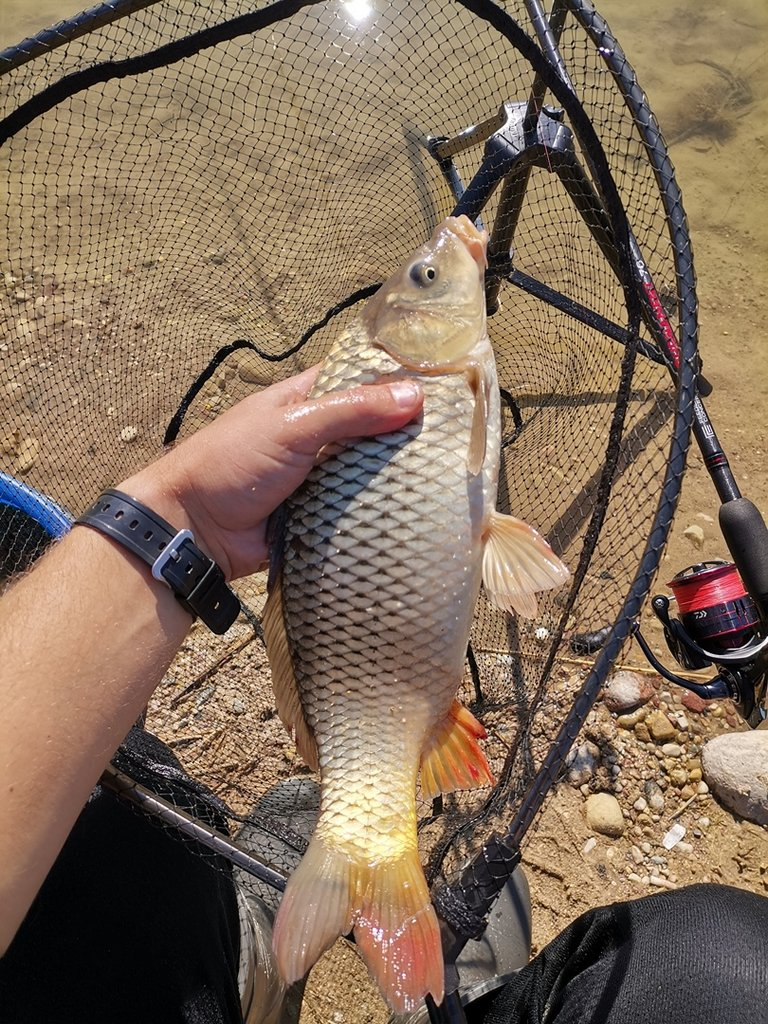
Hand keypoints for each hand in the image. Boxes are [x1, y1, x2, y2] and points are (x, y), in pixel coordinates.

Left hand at [121, 368, 422, 580]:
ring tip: (452, 476)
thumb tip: (414, 395)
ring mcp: (322, 477)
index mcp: (307, 400)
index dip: (399, 381)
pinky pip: (361, 509)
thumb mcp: (293, 425)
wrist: (195, 529)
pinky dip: (382, 511)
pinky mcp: (323, 515)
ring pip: (371, 472)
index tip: (447, 388)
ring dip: (399, 476)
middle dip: (408, 434)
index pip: (362, 379)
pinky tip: (421, 511)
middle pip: (374, 429)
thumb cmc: (232, 461)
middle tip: (458, 440)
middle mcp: (319, 435)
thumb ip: (351, 410)